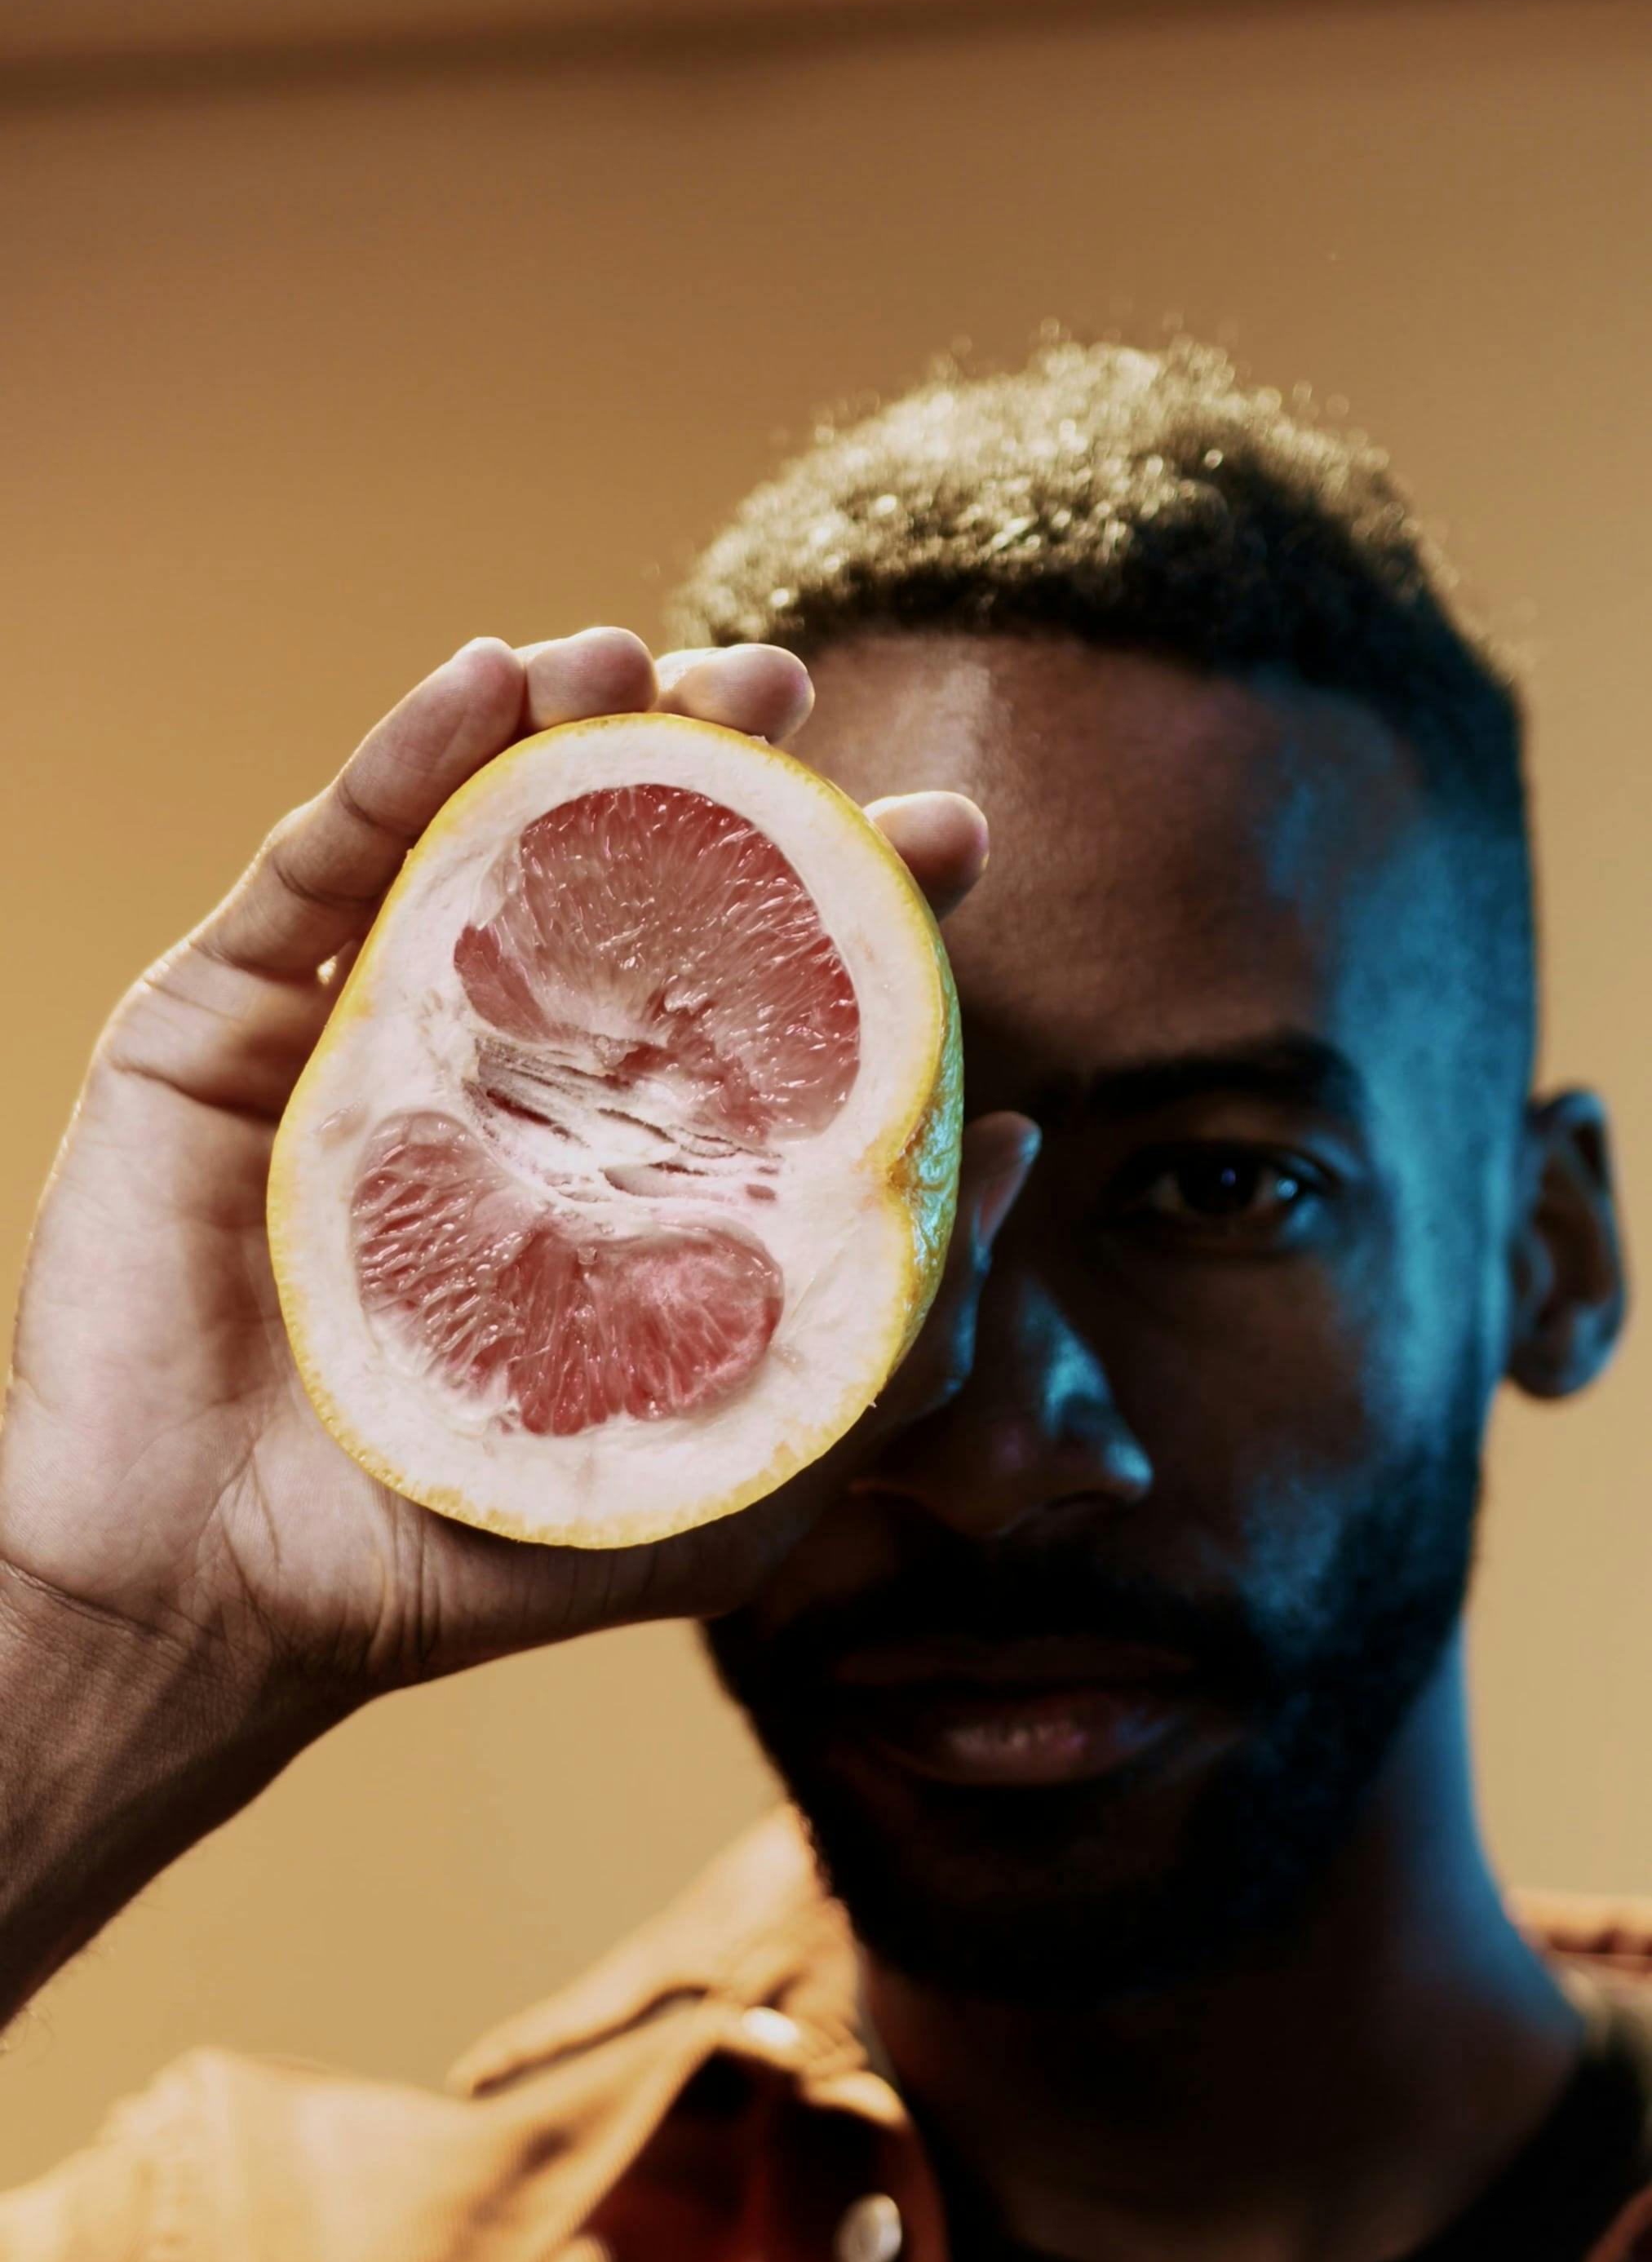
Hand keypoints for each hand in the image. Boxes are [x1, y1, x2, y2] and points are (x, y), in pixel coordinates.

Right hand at [0, 631, 1033, 1740]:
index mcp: (610, 1162)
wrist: (210, 1604)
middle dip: (717, 771)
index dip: (851, 906)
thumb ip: (876, 1338)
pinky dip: (403, 757)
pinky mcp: (221, 1022)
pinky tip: (493, 684)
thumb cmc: (463, 1559)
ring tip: (656, 657)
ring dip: (568, 721)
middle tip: (799, 695)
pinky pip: (319, 862)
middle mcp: (493, 1078)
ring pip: (469, 831)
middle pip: (617, 878)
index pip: (746, 997)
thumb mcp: (726, 1479)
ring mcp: (355, 1034)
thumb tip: (1006, 1150)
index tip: (955, 835)